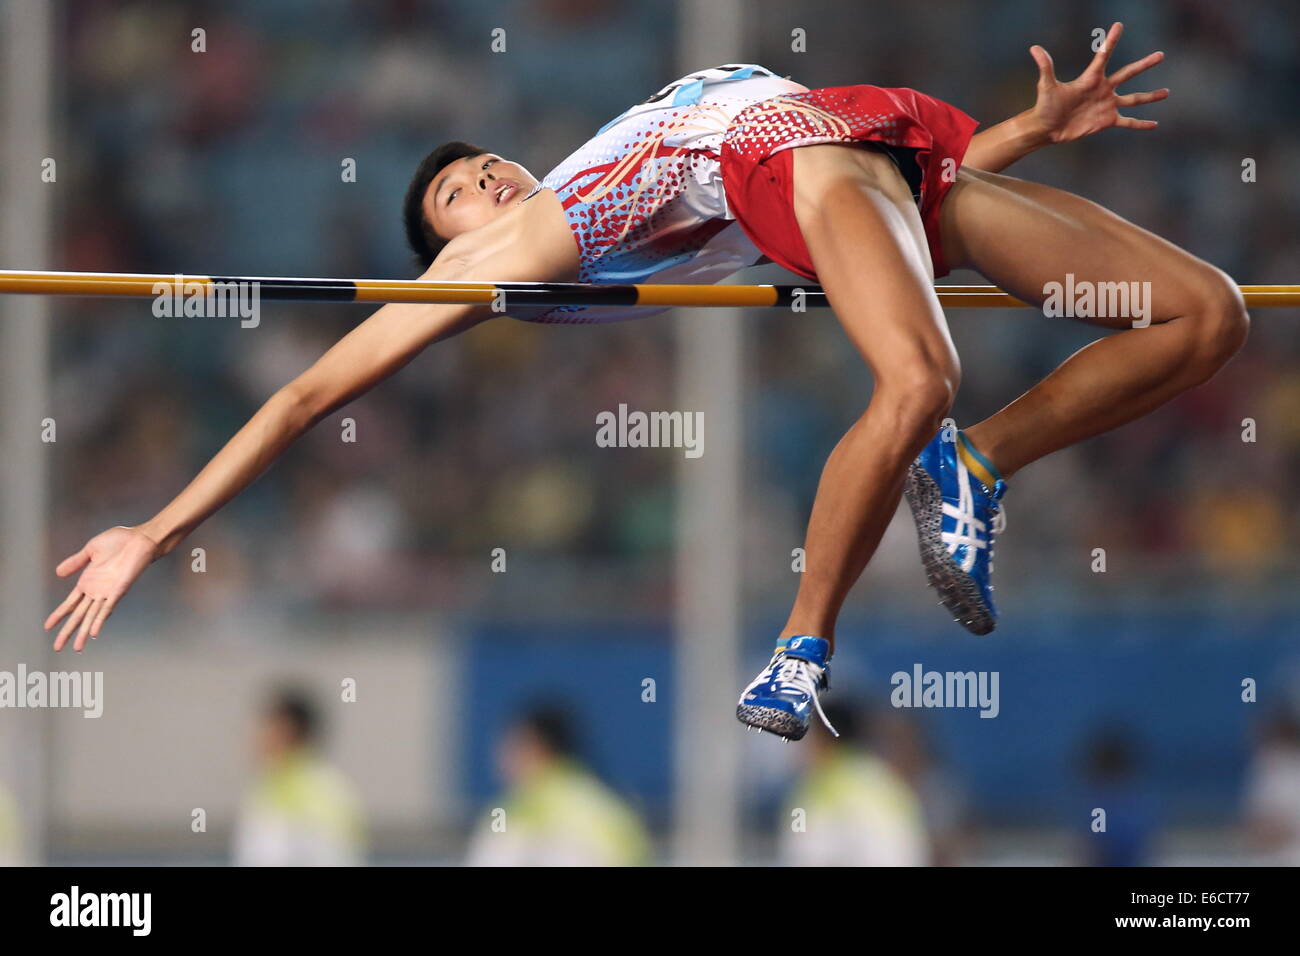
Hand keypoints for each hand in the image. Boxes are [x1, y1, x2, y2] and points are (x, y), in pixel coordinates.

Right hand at [45, 526, 159, 650]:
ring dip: (83, 632)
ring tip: (77, 648)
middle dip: (68, 631)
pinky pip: (107, 608)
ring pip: (92, 617)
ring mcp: (108, 592)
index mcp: (88, 582)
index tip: (47, 627)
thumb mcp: (91, 550)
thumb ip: (75, 562)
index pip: (70, 604)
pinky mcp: (119, 590)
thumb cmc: (119, 541)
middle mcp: (97, 591)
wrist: (140, 538)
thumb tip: (58, 573)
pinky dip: (100, 621)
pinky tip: (93, 633)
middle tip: (58, 648)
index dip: (59, 615)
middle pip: (79, 615)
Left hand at [1028, 22, 1167, 144]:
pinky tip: (1154, 125)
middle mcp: (1103, 89)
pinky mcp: (1107, 121)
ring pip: (1134, 99)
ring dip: (1150, 96)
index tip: (1119, 25)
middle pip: (1128, 74)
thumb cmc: (1045, 106)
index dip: (1111, 41)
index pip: (1104, 56)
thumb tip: (1035, 48)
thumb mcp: (1046, 86)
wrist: (1047, 128)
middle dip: (1144, 64)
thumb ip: (1046, 67)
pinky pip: (1128, 122)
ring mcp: (1107, 105)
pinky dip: (1141, 124)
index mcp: (1091, 79)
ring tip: (1167, 92)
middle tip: (1161, 55)